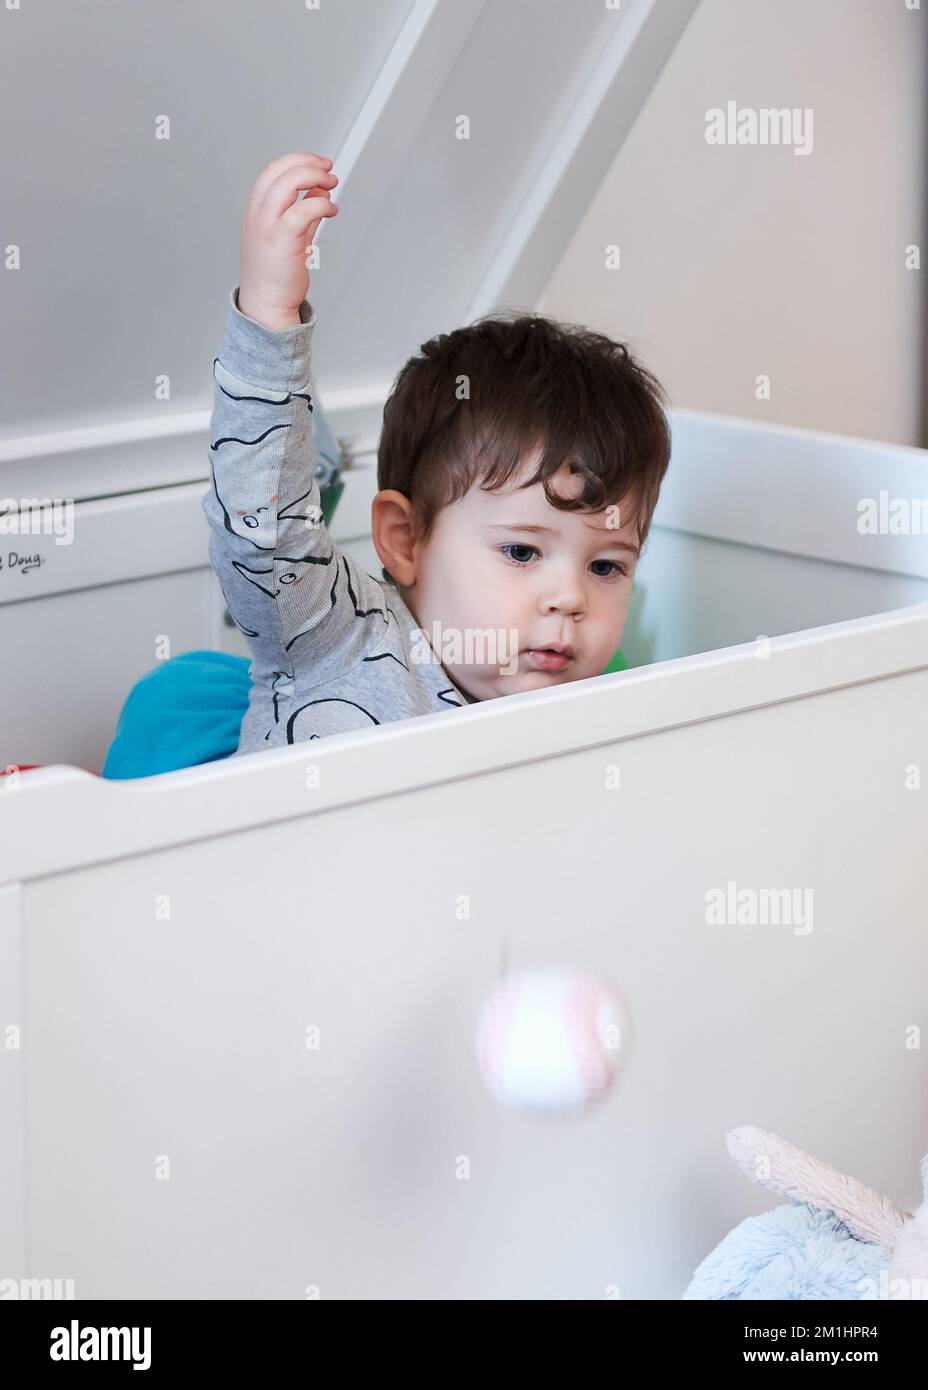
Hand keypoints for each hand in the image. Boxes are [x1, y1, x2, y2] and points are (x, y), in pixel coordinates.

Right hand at [238, 152, 338, 329]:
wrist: (267, 305)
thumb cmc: (276, 275)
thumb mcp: (288, 235)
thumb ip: (303, 211)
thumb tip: (319, 190)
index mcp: (256, 210)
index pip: (273, 171)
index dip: (297, 160)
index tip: (318, 164)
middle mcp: (258, 214)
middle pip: (281, 170)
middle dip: (309, 163)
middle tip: (329, 171)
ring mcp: (268, 226)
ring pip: (289, 183)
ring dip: (315, 177)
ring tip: (331, 184)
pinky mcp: (283, 240)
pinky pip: (304, 209)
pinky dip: (322, 204)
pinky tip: (330, 210)